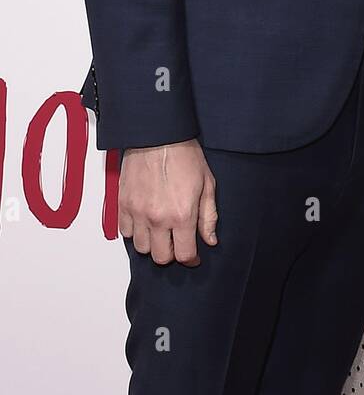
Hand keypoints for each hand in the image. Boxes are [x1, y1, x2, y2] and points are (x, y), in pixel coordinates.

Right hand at [118, 138, 217, 265]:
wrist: (159, 135)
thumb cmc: (184, 155)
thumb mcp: (207, 184)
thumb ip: (208, 216)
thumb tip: (210, 240)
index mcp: (182, 214)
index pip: (184, 255)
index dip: (191, 259)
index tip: (193, 256)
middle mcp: (158, 218)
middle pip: (160, 257)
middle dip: (172, 254)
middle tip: (177, 243)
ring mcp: (138, 212)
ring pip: (141, 248)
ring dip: (153, 244)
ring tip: (161, 231)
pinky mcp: (123, 204)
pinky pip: (125, 232)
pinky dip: (135, 232)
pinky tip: (146, 222)